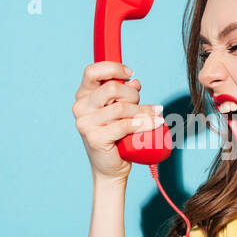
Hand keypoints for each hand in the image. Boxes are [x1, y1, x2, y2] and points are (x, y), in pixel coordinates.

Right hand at [73, 60, 164, 181]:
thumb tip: (134, 82)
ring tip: (156, 116)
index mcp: (83, 96)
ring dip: (143, 112)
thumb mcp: (120, 111)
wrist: (111, 167)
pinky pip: (124, 125)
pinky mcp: (95, 138)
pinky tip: (153, 124)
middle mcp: (80, 108)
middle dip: (133, 95)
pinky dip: (143, 124)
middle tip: (142, 106)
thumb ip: (124, 94)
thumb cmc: (116, 136)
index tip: (130, 74)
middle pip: (112, 88)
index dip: (113, 68)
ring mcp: (85, 123)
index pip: (92, 71)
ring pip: (122, 108)